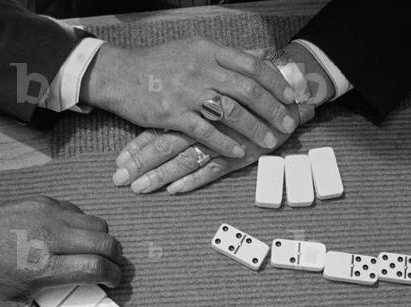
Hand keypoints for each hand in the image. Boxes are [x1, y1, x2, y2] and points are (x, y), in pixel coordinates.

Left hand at [0, 197, 122, 306]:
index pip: (95, 268)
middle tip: (111, 268)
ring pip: (98, 225)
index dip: (113, 276)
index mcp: (44, 267)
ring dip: (104, 240)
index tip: (113, 283)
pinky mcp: (46, 202)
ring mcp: (49, 216)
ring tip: (96, 253)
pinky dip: (85, 226)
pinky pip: (80, 212)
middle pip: (105, 243)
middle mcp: (51, 238)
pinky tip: (75, 238)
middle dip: (116, 258)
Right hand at [81, 39, 299, 158]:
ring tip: (269, 141)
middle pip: (246, 89)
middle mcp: (201, 69)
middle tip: (288, 123)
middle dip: (272, 108)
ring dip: (254, 128)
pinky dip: (224, 143)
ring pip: (230, 112)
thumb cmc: (159, 64)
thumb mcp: (193, 49)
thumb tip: (262, 54)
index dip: (275, 81)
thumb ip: (226, 55)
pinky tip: (238, 152)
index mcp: (208, 51)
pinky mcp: (173, 114)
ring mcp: (187, 92)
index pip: (251, 64)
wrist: (119, 75)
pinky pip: (205, 132)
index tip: (290, 95)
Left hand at [112, 103, 314, 194]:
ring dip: (160, 175)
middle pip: (165, 145)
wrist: (288, 98)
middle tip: (118, 180)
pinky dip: (193, 179)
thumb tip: (157, 116)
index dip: (137, 145)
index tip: (117, 162)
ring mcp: (222, 141)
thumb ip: (192, 109)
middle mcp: (203, 123)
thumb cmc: (247, 97)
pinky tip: (175, 189)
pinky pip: (213, 168)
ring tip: (139, 188)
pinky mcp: (240, 154)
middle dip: (140, 164)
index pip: (158, 128)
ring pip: (184, 159)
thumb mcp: (215, 98)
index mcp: (194, 108)